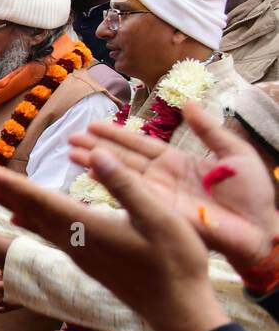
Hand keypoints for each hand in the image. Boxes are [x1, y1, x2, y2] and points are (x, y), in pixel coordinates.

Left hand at [0, 148, 228, 330]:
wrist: (178, 312)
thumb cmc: (175, 264)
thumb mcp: (158, 218)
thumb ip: (125, 186)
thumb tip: (96, 154)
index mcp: (87, 230)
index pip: (40, 202)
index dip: (12, 185)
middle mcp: (75, 243)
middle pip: (32, 214)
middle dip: (6, 193)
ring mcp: (79, 256)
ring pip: (38, 226)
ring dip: (15, 207)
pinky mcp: (87, 263)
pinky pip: (50, 237)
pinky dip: (32, 224)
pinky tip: (24, 223)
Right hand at [69, 101, 278, 273]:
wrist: (261, 227)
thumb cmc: (253, 192)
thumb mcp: (234, 152)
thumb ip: (209, 129)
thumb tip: (189, 103)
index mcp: (176, 161)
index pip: (139, 144)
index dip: (116, 134)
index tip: (92, 125)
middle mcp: (161, 177)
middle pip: (122, 158)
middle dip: (96, 147)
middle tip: (70, 138)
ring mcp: (157, 195)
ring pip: (120, 175)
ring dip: (95, 163)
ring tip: (71, 154)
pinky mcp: (158, 210)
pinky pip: (128, 194)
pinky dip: (108, 184)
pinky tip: (89, 173)